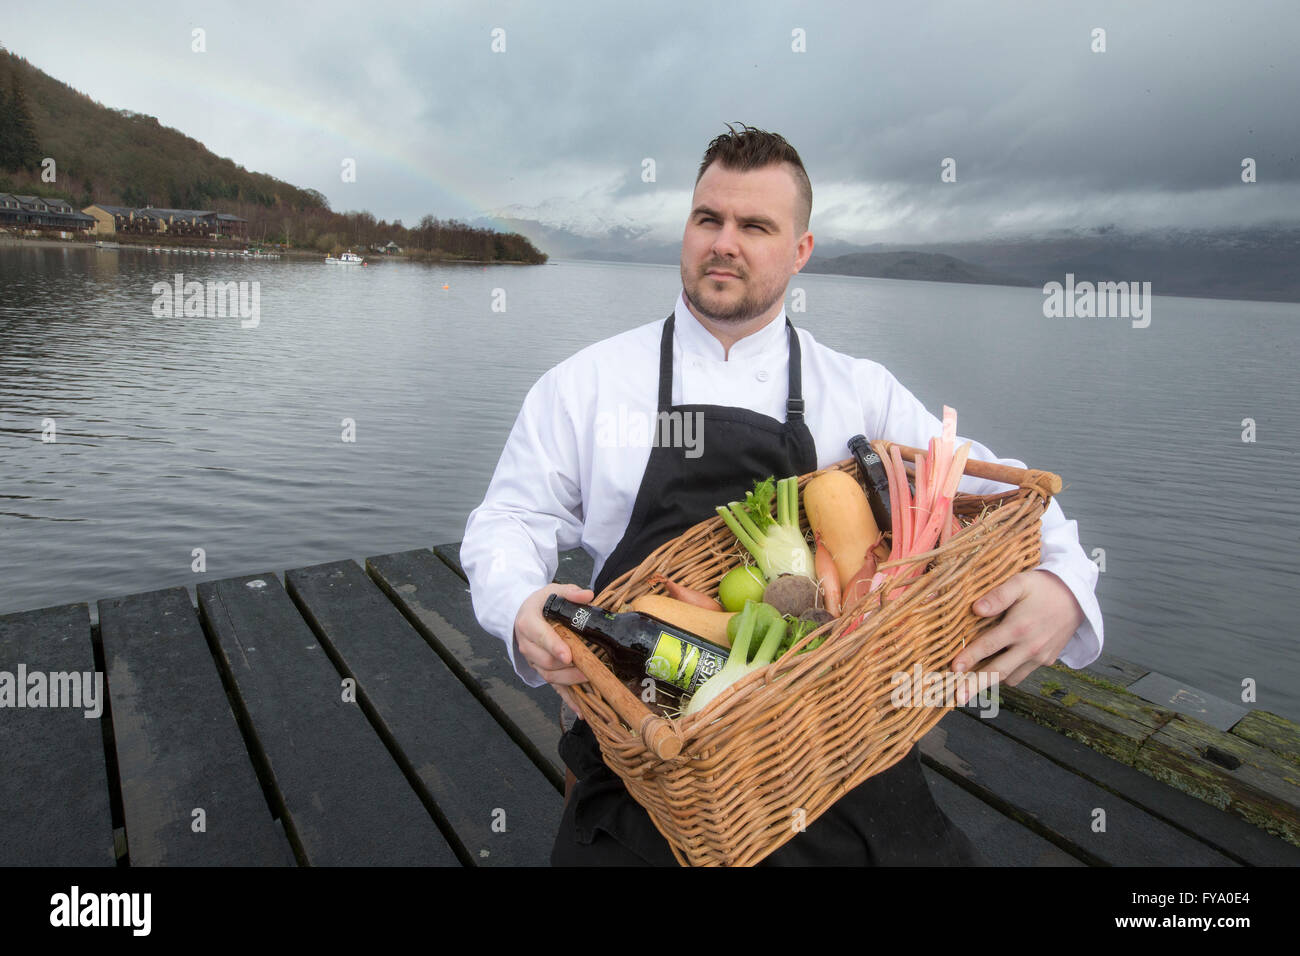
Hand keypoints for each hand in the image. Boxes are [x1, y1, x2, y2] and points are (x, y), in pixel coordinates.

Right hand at [514, 582, 594, 711]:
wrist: (522, 613)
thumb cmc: (541, 603)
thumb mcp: (552, 591)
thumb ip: (570, 592)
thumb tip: (588, 596)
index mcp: (528, 623)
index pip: (541, 636)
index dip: (554, 647)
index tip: (568, 655)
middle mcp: (527, 644)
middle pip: (546, 661)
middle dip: (568, 667)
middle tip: (590, 666)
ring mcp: (533, 660)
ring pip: (549, 676)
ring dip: (570, 681)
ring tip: (591, 679)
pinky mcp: (540, 670)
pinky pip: (553, 687)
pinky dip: (567, 699)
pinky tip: (581, 711)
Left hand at [952, 570, 1083, 703]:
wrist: (1076, 597)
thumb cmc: (1043, 587)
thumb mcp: (1020, 583)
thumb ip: (998, 595)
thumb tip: (976, 608)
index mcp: (1020, 627)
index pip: (988, 646)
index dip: (969, 658)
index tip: (952, 669)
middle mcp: (1030, 647)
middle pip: (997, 671)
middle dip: (975, 685)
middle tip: (957, 697)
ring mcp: (1040, 657)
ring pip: (1010, 677)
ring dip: (990, 681)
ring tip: (968, 683)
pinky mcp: (1047, 661)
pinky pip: (1022, 673)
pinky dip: (1008, 674)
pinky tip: (995, 667)